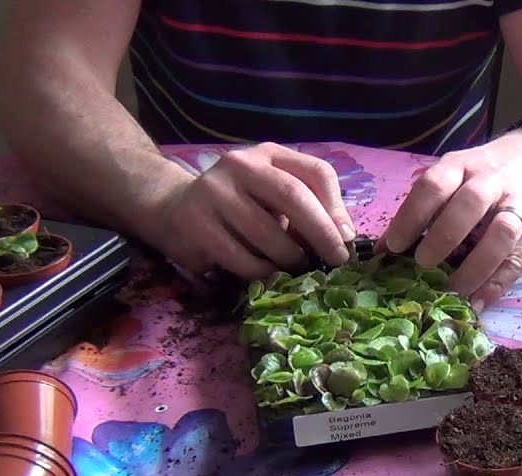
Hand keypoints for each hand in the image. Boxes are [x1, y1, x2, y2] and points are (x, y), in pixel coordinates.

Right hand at [142, 143, 356, 278]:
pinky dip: (261, 272)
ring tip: (296, 269)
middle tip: (336, 261)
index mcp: (268, 155)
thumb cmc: (239, 206)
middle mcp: (241, 165)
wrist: (174, 209)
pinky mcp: (196, 223)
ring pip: (267, 232)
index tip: (347, 239)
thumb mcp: (274, 196)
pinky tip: (266, 274)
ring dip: (289, 258)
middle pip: (294, 196)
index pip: (315, 171)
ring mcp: (214, 192)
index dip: (336, 207)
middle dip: (322, 233)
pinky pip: (241, 257)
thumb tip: (345, 236)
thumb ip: (308, 206)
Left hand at [379, 131, 521, 309]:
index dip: (411, 216)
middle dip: (444, 236)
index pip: (434, 186)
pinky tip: (478, 303)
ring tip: (452, 291)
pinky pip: (519, 259)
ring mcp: (521, 202)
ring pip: (502, 232)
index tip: (392, 247)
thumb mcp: (456, 174)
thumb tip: (383, 250)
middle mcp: (492, 180)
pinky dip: (497, 284)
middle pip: (470, 204)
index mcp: (463, 165)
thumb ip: (425, 207)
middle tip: (422, 265)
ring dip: (475, 266)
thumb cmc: (488, 173)